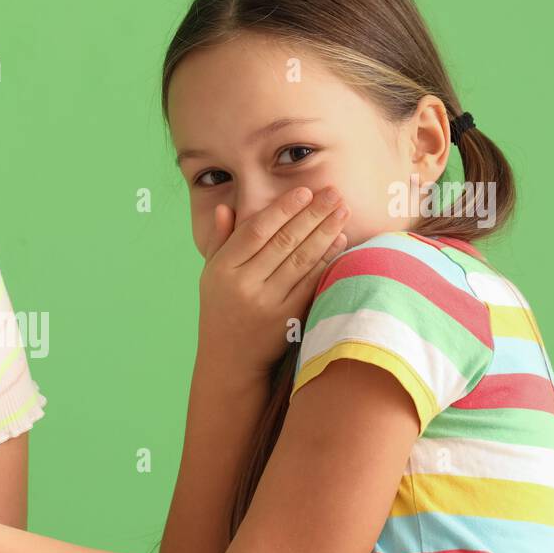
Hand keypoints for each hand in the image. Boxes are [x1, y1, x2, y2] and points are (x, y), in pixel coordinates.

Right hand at [197, 186, 348, 376]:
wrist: (229, 360)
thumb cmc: (221, 310)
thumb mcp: (210, 275)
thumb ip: (219, 241)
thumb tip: (227, 207)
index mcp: (222, 269)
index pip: (256, 231)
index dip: (282, 210)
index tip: (304, 192)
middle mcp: (243, 285)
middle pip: (283, 242)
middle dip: (312, 214)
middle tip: (334, 193)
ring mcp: (266, 303)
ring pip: (301, 260)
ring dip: (325, 232)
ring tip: (343, 210)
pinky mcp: (286, 319)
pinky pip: (311, 282)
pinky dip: (327, 259)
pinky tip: (340, 240)